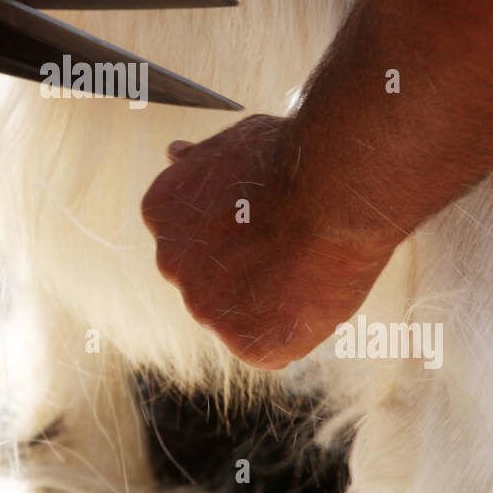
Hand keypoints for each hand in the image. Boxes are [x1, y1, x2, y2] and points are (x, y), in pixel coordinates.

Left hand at [141, 115, 393, 368]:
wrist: (330, 189)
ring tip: (305, 264)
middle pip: (211, 281)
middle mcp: (171, 263)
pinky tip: (311, 294)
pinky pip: (272, 347)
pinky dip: (295, 331)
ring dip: (271, 301)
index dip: (237, 234)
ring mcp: (205, 308)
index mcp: (161, 213)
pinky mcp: (247, 344)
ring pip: (241, 316)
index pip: (192, 241)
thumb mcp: (230, 144)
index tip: (266, 221)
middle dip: (248, 269)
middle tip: (290, 245)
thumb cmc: (290, 158)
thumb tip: (174, 154)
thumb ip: (198, 163)